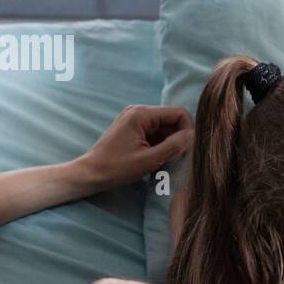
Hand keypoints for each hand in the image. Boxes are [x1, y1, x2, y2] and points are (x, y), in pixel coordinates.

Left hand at [73, 104, 192, 194]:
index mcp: (142, 114)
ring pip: (164, 127)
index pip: (178, 113)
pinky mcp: (132, 127)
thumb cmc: (117, 167)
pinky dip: (159, 144)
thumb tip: (192, 136)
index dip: (187, 130)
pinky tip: (154, 158)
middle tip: (175, 157)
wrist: (91, 173)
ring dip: (168, 142)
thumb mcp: (150, 159)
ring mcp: (134, 118)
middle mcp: (138, 110)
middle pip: (171, 119)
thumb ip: (174, 145)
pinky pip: (154, 132)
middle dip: (177, 137)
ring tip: (162, 159)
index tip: (185, 150)